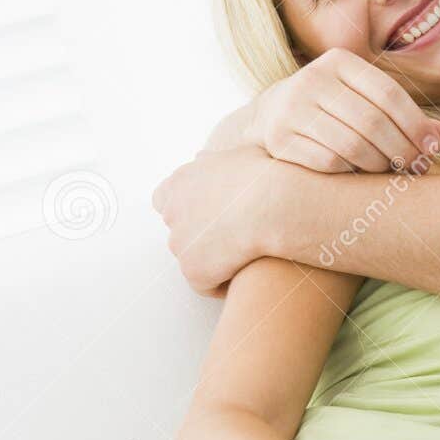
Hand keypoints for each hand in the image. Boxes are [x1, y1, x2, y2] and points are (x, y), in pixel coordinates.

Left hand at [153, 145, 270, 293]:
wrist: (275, 204)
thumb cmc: (266, 176)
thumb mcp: (239, 154)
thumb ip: (216, 161)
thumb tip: (203, 159)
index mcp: (180, 181)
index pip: (164, 199)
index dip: (187, 209)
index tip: (210, 215)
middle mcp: (172, 212)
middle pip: (179, 231)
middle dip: (200, 236)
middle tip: (233, 237)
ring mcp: (180, 244)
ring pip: (192, 258)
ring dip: (212, 260)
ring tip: (244, 258)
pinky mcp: (194, 271)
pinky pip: (206, 284)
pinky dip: (223, 283)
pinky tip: (246, 275)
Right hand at [250, 47, 439, 172]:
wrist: (270, 118)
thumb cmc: (333, 109)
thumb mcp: (364, 99)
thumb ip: (403, 114)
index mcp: (338, 62)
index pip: (388, 93)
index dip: (416, 123)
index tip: (433, 147)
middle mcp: (311, 79)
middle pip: (372, 122)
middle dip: (402, 150)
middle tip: (416, 167)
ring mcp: (292, 109)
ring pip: (352, 146)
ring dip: (379, 165)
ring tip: (390, 172)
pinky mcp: (280, 139)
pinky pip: (329, 162)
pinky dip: (352, 173)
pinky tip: (361, 174)